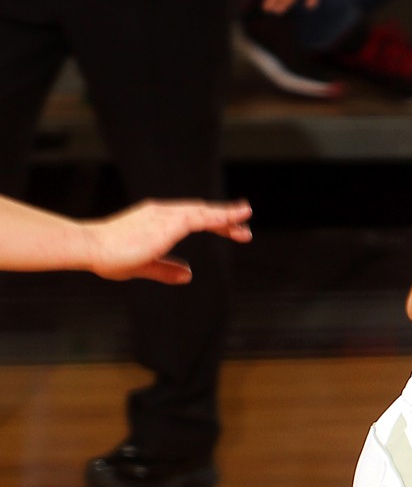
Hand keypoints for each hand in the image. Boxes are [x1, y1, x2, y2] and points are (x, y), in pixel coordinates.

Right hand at [84, 200, 252, 283]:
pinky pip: (200, 218)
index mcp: (155, 220)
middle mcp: (161, 212)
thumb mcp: (143, 265)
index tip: (230, 230)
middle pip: (199, 211)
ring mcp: (164, 215)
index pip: (189, 218)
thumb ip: (165, 269)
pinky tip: (236, 219)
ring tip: (246, 217)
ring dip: (226, 215)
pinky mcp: (167, 222)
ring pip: (202, 211)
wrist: (90, 248)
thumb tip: (188, 275)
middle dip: (223, 219)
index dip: (211, 223)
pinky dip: (219, 217)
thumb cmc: (108, 256)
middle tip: (244, 229)